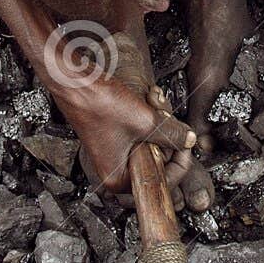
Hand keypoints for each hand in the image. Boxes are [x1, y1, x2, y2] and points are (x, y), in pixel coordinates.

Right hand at [71, 73, 196, 196]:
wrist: (74, 82)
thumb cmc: (96, 104)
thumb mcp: (144, 121)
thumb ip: (172, 134)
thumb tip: (189, 140)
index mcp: (118, 178)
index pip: (161, 180)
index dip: (180, 158)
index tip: (186, 141)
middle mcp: (115, 169)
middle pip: (158, 158)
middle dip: (167, 132)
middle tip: (163, 112)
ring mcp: (115, 151)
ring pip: (152, 142)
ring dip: (158, 118)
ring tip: (152, 100)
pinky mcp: (115, 135)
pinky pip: (142, 131)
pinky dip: (148, 115)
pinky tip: (147, 100)